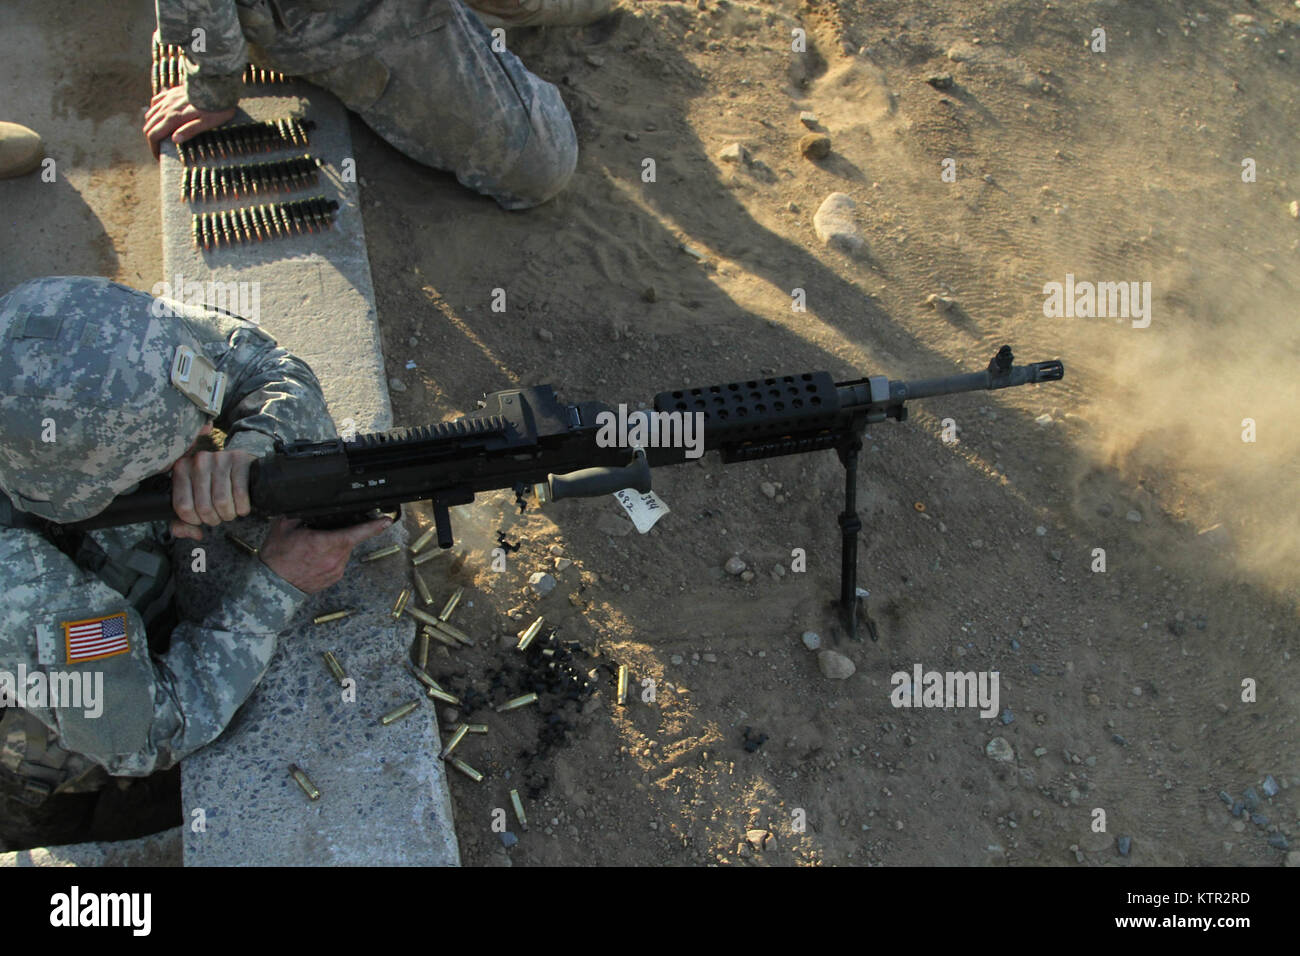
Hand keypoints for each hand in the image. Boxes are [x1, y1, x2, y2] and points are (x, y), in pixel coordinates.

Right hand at [144, 86, 235, 157]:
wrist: (217, 85)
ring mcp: (168, 99)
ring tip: (161, 136)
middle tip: (160, 150)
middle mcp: (166, 107)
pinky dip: (155, 111)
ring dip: (152, 126)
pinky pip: (156, 101)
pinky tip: (161, 116)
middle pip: (149, 125)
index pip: (153, 134)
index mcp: (173, 117)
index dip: (153, 148)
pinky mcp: (172, 93)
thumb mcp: (206, 123)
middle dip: (152, 139)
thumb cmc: (215, 107)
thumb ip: (190, 130)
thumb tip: (174, 140)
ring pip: (150, 113)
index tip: (159, 157)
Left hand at [170, 448, 257, 539]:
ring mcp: (219, 458)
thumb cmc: (214, 484)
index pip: (183, 507)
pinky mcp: (239, 459)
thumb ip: (184, 522)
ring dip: (228, 514)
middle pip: (203, 507)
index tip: (201, 518)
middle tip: (219, 516)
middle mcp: (198, 461)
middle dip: (213, 519)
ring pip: (221, 501)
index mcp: (181, 469)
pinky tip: (241, 507)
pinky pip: (240, 493)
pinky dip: (242, 507)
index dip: (194, 520)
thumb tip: (194, 533)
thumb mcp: (195, 500)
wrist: (241, 466)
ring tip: (230, 511)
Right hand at [258, 516, 393, 593]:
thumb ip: (301, 513)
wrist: (272, 586)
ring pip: (343, 551)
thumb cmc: (277, 557)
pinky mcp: (333, 579)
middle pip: (348, 539)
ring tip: (312, 548)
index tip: (386, 520)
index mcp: (325, 543)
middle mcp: (334, 558)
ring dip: (333, 546)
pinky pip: (337, 562)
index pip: (356, 532)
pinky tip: (314, 558)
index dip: (373, 526)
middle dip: (339, 532)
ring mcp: (335, 570)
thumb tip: (312, 505)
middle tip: (320, 533)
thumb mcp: (284, 526)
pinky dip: (330, 557)